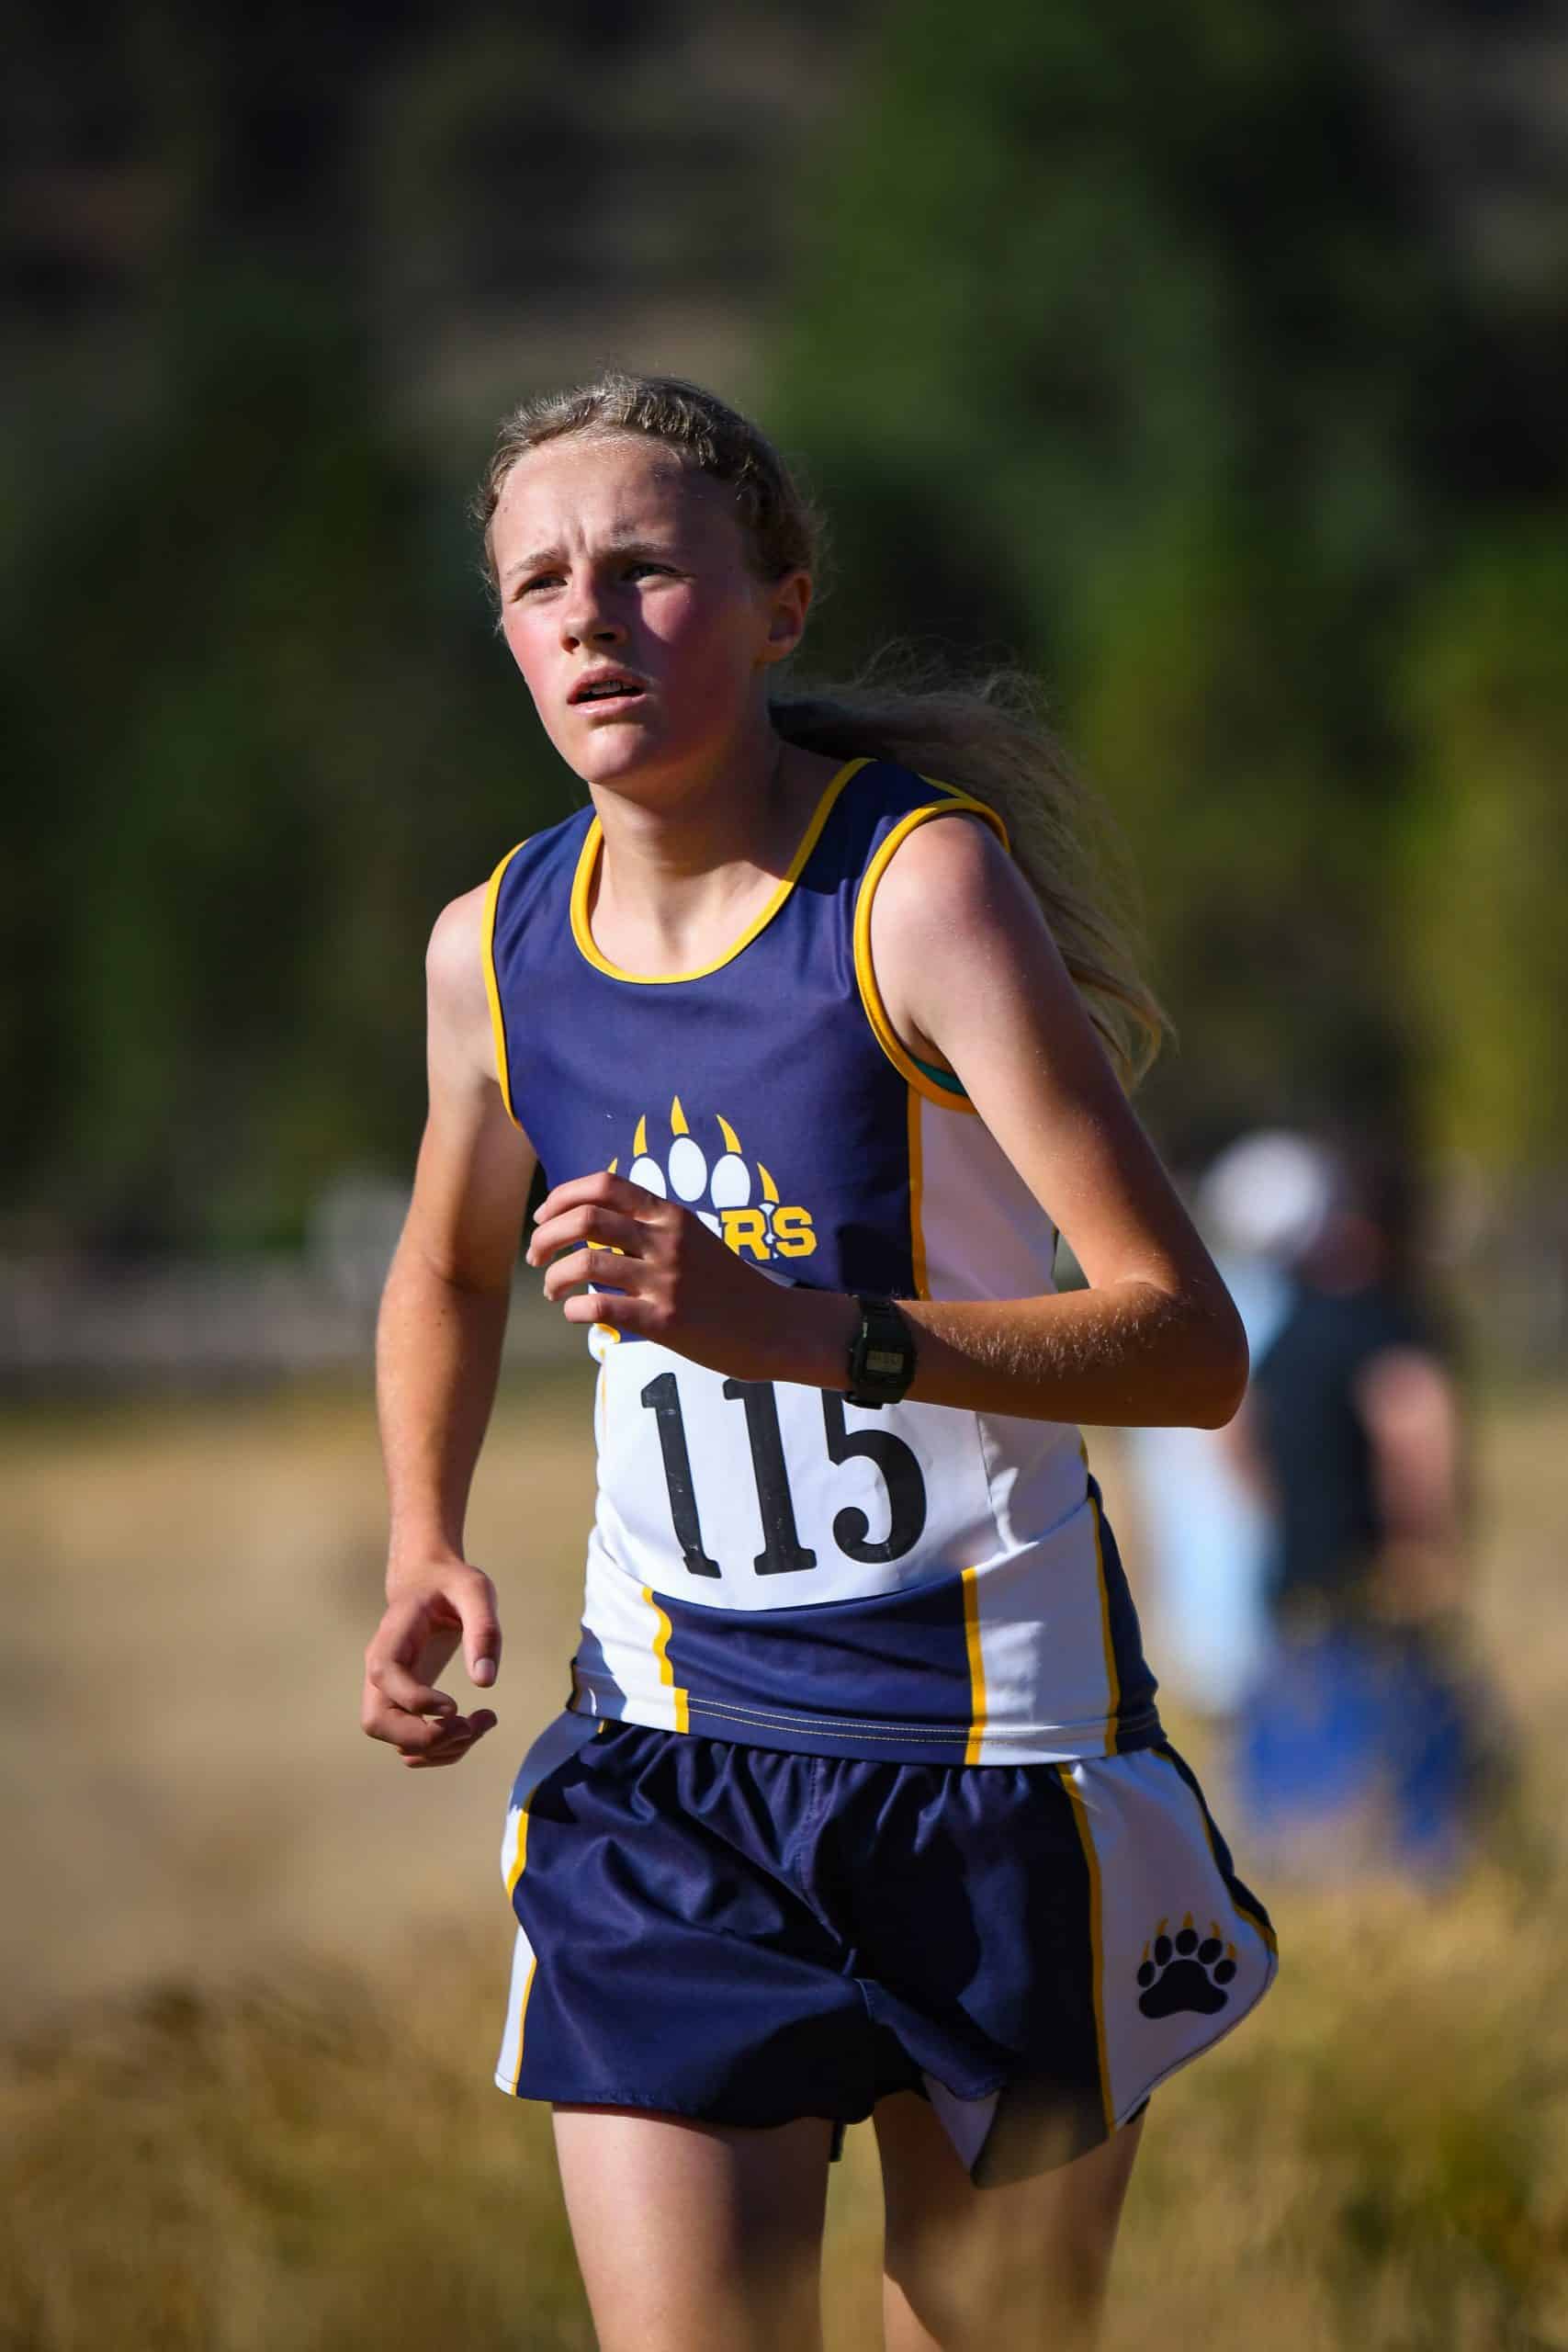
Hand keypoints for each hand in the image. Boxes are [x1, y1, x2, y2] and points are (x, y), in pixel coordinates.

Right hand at [361, 1560, 500, 1768]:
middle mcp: (381, 1669)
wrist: (430, 1583)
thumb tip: (484, 1682)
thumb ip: (483, 1630)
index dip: (415, 1699)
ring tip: (481, 1723)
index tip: (455, 1704)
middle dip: (424, 1737)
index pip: (384, 1676)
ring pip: (396, 1741)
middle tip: (469, 1726)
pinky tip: (473, 1726)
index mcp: (393, 1636)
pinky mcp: (404, 1704)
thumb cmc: (451, 1585)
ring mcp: (389, 1691)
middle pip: (376, 1721)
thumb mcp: (476, 1590)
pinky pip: (412, 1743)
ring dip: (440, 1748)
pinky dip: (443, 1749)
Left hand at [527, 1170, 823, 1379]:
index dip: (562, 1196)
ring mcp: (666, 1280)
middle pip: (585, 1219)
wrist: (774, 1327)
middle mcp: (666, 1240)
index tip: (543, 1217)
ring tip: (553, 1291)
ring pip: (586, 1264)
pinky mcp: (665, 1320)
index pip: (604, 1184)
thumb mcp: (693, 1238)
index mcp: (670, 1215)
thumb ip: (651, 1227)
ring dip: (555, 1277)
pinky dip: (576, 1310)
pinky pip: (602, 1309)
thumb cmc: (728, 1286)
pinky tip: (577, 1315)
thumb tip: (594, 1226)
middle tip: (535, 1255)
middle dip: (546, 1236)